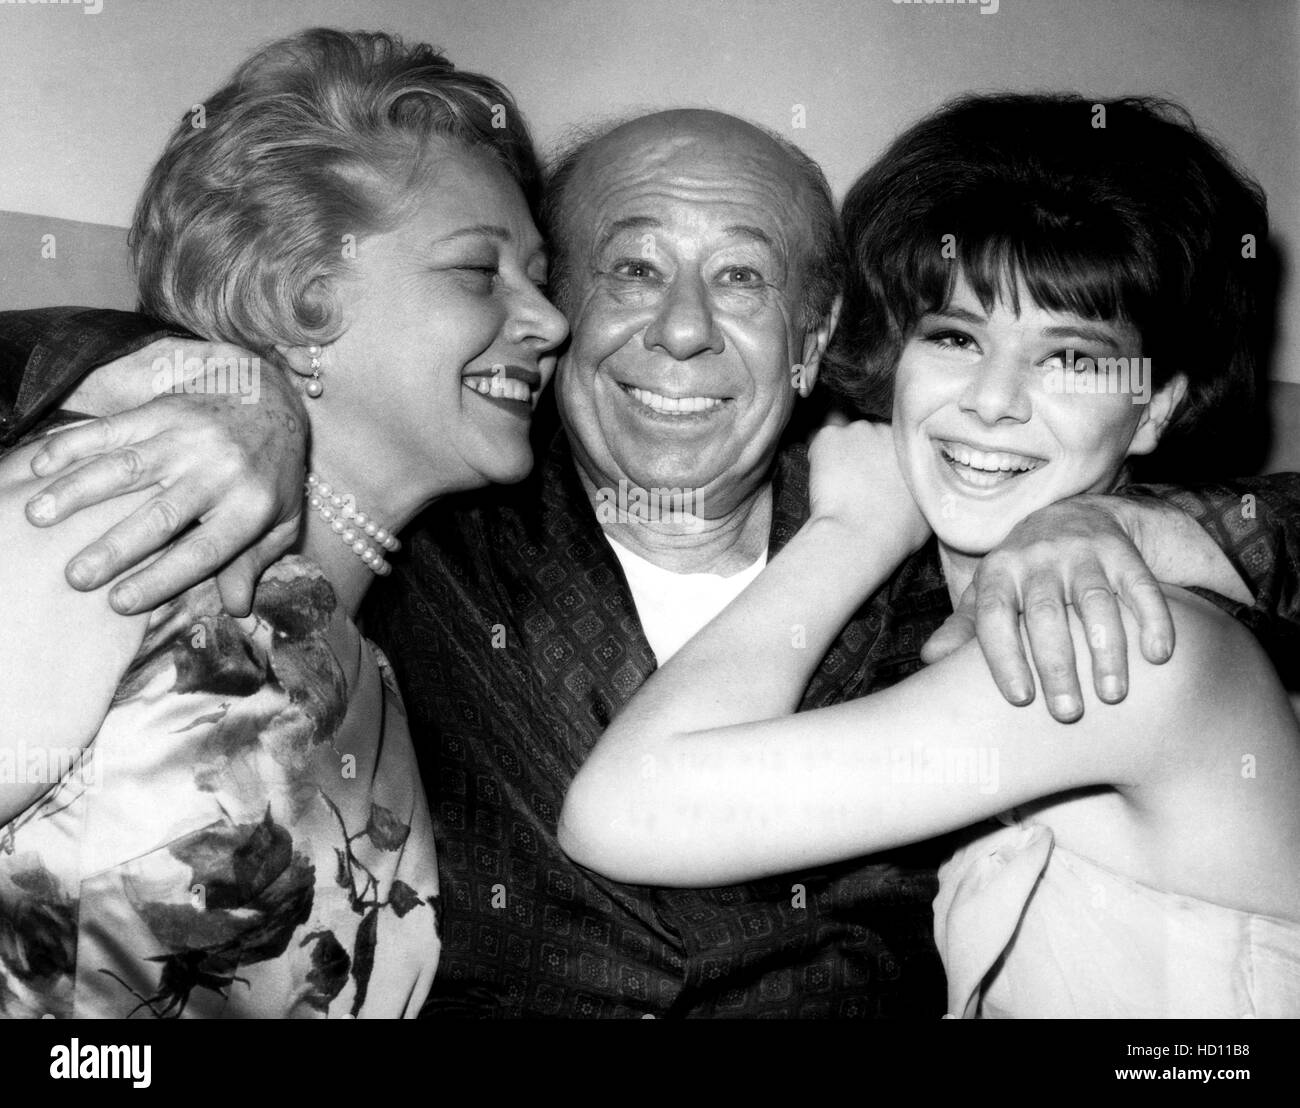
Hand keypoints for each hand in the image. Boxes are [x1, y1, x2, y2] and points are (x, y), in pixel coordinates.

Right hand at [24, 350, 306, 615]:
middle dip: (115, 548)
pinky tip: (40, 465)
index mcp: (251, 505)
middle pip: (160, 515)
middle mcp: (220, 471)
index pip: (203, 552)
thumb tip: (237, 608)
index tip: (119, 603)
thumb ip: (254, 562)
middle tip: (75, 577)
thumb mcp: (280, 520)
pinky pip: (114, 428)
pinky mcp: (163, 410)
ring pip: (128, 468)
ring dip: (79, 492)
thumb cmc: (274, 473)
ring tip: (39, 518)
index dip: (161, 578)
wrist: (274, 399)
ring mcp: (189, 437)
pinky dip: (74, 444)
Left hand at [808, 417, 929, 560]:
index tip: (876, 478)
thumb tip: (914, 485)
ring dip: (840, 456)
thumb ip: (920, 485)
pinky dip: (818, 458)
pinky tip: (824, 483)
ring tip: (839, 486)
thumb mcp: (925, 506)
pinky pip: (820, 443)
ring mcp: (856, 430)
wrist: (860, 536)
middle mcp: (886, 430)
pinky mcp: (829, 436)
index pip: (893, 443)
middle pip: (869, 437)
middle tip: (857, 484)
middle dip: (862, 456)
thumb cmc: (895, 530)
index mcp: (911, 445)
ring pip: (844, 439)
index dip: (882, 461)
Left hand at [921, 495, 1173, 721]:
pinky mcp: (1123, 552)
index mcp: (998, 572)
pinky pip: (1140, 585)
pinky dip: (1153, 619)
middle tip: (1068, 713)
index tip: (1020, 699)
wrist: (1074, 516)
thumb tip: (930, 659)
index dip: (1004, 657)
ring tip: (1113, 695)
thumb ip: (964, 628)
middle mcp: (1037, 559)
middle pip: (1046, 613)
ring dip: (1106, 649)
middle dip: (1056, 665)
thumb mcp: (990, 594)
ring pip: (1095, 601)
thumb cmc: (1023, 574)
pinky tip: (1157, 656)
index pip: (994, 616)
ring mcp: (1082, 553)